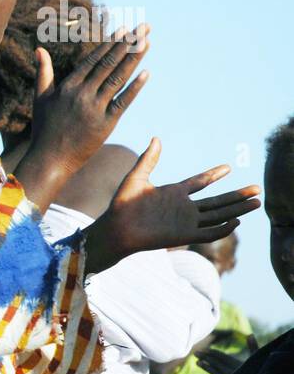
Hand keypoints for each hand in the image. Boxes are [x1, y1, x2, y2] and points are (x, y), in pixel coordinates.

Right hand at [22, 25, 151, 181]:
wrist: (50, 160)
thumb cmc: (44, 129)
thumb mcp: (40, 98)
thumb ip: (43, 72)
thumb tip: (39, 49)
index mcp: (68, 86)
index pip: (93, 60)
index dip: (110, 44)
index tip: (124, 30)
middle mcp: (82, 94)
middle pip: (109, 64)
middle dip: (128, 44)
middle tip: (144, 28)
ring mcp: (94, 108)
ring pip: (118, 78)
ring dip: (134, 59)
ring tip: (147, 42)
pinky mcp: (105, 124)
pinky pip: (123, 102)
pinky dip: (135, 87)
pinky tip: (146, 73)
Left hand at [84, 139, 260, 271]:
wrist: (115, 228)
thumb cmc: (121, 204)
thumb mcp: (137, 177)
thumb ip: (149, 159)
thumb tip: (156, 138)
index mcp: (173, 193)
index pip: (200, 182)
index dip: (214, 175)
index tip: (228, 167)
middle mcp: (183, 207)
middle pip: (217, 200)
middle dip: (237, 195)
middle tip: (257, 188)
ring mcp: (185, 222)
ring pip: (218, 215)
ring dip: (237, 210)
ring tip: (256, 202)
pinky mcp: (183, 235)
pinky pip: (208, 233)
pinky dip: (222, 229)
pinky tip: (236, 221)